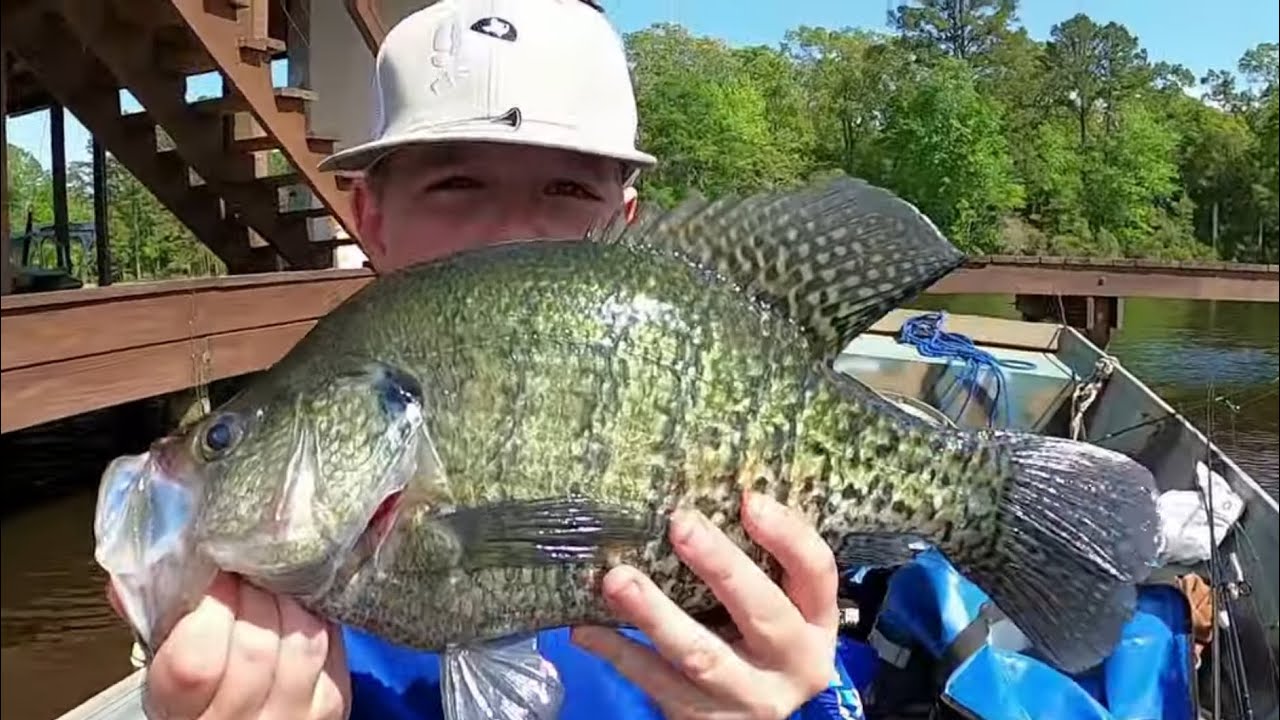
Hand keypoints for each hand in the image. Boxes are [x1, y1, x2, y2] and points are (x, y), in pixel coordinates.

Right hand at [106, 572, 350, 719]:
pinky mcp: (332, 703)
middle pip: (256, 644)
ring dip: (288, 600)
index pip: (196, 662)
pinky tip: (298, 604)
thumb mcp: (162, 669)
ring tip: (271, 583)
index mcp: (184, 716)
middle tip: (244, 569)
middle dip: (251, 592)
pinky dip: (316, 616)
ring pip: (303, 640)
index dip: (209, 605)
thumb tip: (140, 570)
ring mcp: (294, 716)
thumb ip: (155, 621)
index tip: (212, 572)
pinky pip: (333, 645)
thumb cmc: (197, 698)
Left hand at [572, 491, 839, 719]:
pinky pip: (655, 682)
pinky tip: (586, 627)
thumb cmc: (755, 641)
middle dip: (721, 566)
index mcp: (816, 622)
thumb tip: (695, 494)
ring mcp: (748, 696)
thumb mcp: (776, 606)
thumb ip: (756, 562)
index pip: (816, 571)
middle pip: (763, 612)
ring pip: (701, 654)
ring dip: (655, 614)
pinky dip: (618, 651)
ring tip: (616, 579)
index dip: (787, 534)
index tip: (749, 498)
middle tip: (680, 524)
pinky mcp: (701, 717)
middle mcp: (793, 663)